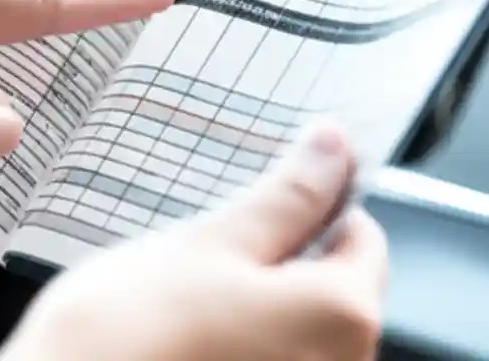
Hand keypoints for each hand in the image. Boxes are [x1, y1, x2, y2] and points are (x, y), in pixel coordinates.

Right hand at [0, 122, 386, 360]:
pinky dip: (236, 344)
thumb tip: (332, 148)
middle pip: (333, 289)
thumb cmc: (126, 335)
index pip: (363, 237)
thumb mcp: (209, 243)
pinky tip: (183, 340)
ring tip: (183, 300)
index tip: (266, 197)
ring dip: (254, 305)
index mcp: (343, 316)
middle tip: (208, 251)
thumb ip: (286, 197)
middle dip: (280, 260)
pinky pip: (267, 359)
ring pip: (296, 330)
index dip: (313, 205)